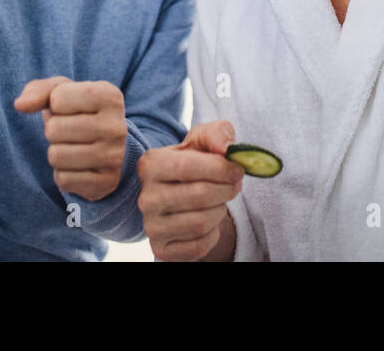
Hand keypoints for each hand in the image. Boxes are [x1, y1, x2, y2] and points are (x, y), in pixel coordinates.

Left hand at [14, 77, 127, 200]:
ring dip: (56, 152)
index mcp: (110, 96)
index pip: (58, 98)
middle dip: (53, 130)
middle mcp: (117, 126)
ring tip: (73, 147)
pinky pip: (63, 180)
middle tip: (69, 131)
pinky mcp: (107, 182)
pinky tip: (78, 166)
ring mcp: (114, 157)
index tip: (70, 108)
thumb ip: (38, 91)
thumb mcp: (62, 92)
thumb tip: (20, 105)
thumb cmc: (78, 112)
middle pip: (54, 129)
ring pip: (56, 156)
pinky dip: (63, 173)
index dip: (54, 104)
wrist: (105, 146)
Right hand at [137, 120, 243, 260]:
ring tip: (220, 201)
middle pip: (199, 195)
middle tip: (235, 185)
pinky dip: (213, 235)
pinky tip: (209, 222)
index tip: (238, 169)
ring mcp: (151, 226)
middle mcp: (146, 197)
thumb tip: (227, 148)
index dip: (220, 169)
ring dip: (220, 211)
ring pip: (200, 222)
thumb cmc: (195, 164)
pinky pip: (198, 246)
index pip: (187, 167)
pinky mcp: (161, 249)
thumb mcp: (203, 141)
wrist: (184, 196)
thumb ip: (217, 134)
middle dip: (226, 190)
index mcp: (150, 165)